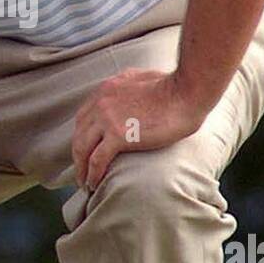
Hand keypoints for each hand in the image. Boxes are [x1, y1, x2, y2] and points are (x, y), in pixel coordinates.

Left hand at [72, 69, 205, 189]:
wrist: (186, 92)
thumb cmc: (175, 87)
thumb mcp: (143, 78)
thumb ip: (130, 85)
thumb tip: (132, 90)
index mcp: (106, 90)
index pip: (84, 117)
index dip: (82, 136)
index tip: (86, 150)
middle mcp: (101, 103)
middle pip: (79, 134)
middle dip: (77, 155)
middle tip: (81, 170)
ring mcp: (107, 119)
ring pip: (82, 148)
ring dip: (81, 168)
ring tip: (84, 183)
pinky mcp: (118, 135)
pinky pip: (97, 160)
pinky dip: (92, 174)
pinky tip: (93, 184)